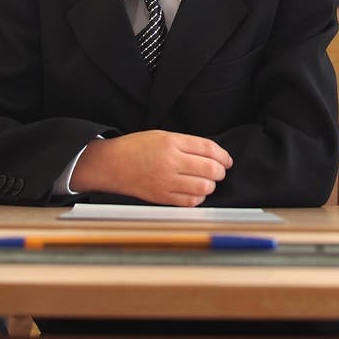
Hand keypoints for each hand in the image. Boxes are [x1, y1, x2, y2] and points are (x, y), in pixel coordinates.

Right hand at [70, 130, 232, 206]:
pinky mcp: (161, 197)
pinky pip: (189, 202)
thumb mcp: (163, 136)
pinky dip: (198, 198)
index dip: (223, 155)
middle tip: (219, 171)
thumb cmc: (136, 147)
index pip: (208, 148)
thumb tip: (212, 154)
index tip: (227, 159)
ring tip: (207, 181)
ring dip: (210, 185)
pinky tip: (195, 192)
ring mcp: (166, 181)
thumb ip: (187, 144)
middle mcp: (171, 162)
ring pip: (203, 187)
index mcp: (172, 142)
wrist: (111, 164)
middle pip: (210, 169)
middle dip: (220, 171)